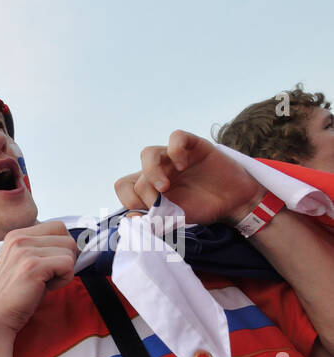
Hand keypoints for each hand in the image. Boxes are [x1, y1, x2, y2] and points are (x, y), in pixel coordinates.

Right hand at [0, 221, 78, 334]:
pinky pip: (68, 265)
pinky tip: (45, 288)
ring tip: (44, 282)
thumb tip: (74, 244)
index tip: (48, 266)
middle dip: (66, 258)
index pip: (58, 227)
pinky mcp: (33, 266)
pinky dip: (63, 280)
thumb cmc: (14, 294)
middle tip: (48, 275)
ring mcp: (25, 251)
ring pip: (70, 250)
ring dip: (64, 270)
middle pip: (67, 237)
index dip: (61, 248)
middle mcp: (18, 238)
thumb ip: (42, 247)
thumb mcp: (24, 261)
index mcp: (16, 235)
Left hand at [114, 130, 263, 225]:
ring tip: (165, 186)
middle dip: (145, 193)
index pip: (123, 187)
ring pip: (148, 153)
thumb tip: (130, 218)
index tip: (148, 212)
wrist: (233, 201)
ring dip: (151, 171)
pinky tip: (184, 165)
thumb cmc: (202, 208)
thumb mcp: (175, 219)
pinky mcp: (193, 145)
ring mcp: (174, 157)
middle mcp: (158, 170)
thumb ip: (153, 220)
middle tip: (161, 202)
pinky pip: (176, 137)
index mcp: (150, 187)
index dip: (130, 200)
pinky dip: (176, 150)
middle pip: (134, 174)